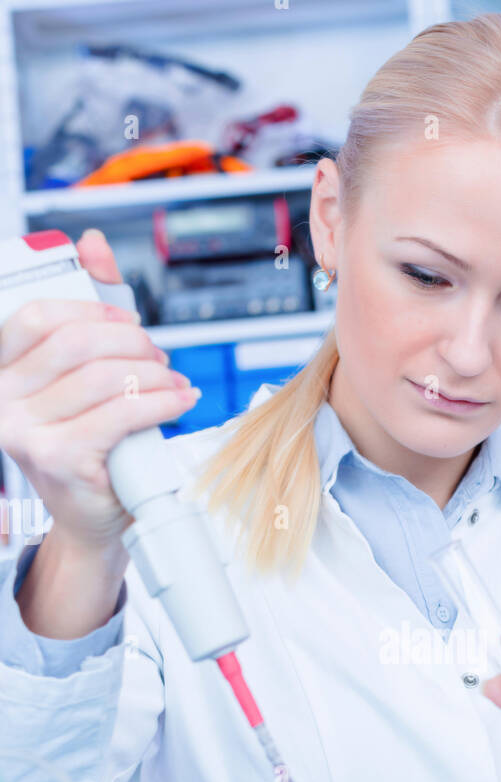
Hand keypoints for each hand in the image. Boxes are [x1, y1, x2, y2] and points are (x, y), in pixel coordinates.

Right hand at [0, 227, 198, 551]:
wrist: (91, 516)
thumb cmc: (85, 445)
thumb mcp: (80, 374)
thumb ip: (85, 309)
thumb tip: (93, 244)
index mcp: (0, 372)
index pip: (35, 317)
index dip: (89, 309)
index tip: (125, 319)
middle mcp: (2, 400)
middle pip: (75, 343)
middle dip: (130, 341)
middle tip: (158, 354)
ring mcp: (26, 432)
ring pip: (103, 377)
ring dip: (153, 372)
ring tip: (173, 381)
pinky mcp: (59, 457)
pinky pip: (121, 413)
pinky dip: (161, 401)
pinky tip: (180, 400)